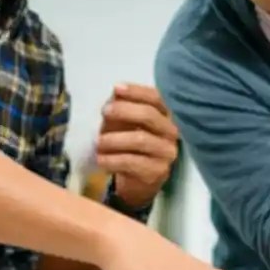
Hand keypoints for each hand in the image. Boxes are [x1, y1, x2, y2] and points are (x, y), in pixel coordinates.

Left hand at [97, 83, 179, 205]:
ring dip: (115, 138)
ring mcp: (167, 153)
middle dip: (125, 111)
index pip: (156, 98)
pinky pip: (133, 162)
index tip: (116, 88)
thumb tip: (115, 94)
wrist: (137, 181)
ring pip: (141, 139)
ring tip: (98, 141)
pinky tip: (101, 159)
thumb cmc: (130, 146)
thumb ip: (121, 108)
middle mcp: (171, 132)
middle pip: (150, 116)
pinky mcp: (158, 171)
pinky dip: (113, 159)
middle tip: (104, 112)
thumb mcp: (124, 124)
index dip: (137, 92)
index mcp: (165, 116)